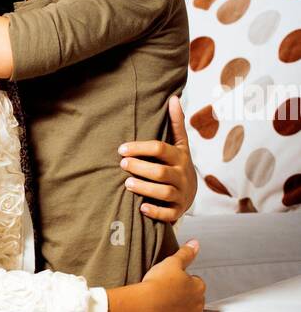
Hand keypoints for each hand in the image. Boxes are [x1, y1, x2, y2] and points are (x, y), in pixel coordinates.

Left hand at [118, 95, 196, 222]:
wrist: (190, 193)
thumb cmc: (177, 164)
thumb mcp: (179, 144)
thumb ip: (176, 123)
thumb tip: (173, 98)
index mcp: (180, 157)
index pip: (161, 149)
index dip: (140, 148)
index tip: (121, 149)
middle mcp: (182, 176)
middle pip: (161, 171)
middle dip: (140, 167)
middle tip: (122, 164)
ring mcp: (181, 194)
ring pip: (163, 192)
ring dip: (144, 188)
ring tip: (127, 184)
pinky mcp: (177, 211)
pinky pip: (167, 213)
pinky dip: (155, 211)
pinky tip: (141, 208)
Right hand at [139, 240, 205, 311]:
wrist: (145, 306)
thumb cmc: (155, 285)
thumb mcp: (170, 263)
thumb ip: (185, 254)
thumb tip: (195, 244)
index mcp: (196, 287)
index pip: (198, 285)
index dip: (187, 285)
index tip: (177, 285)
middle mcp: (197, 306)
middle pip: (198, 304)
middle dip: (188, 303)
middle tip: (172, 300)